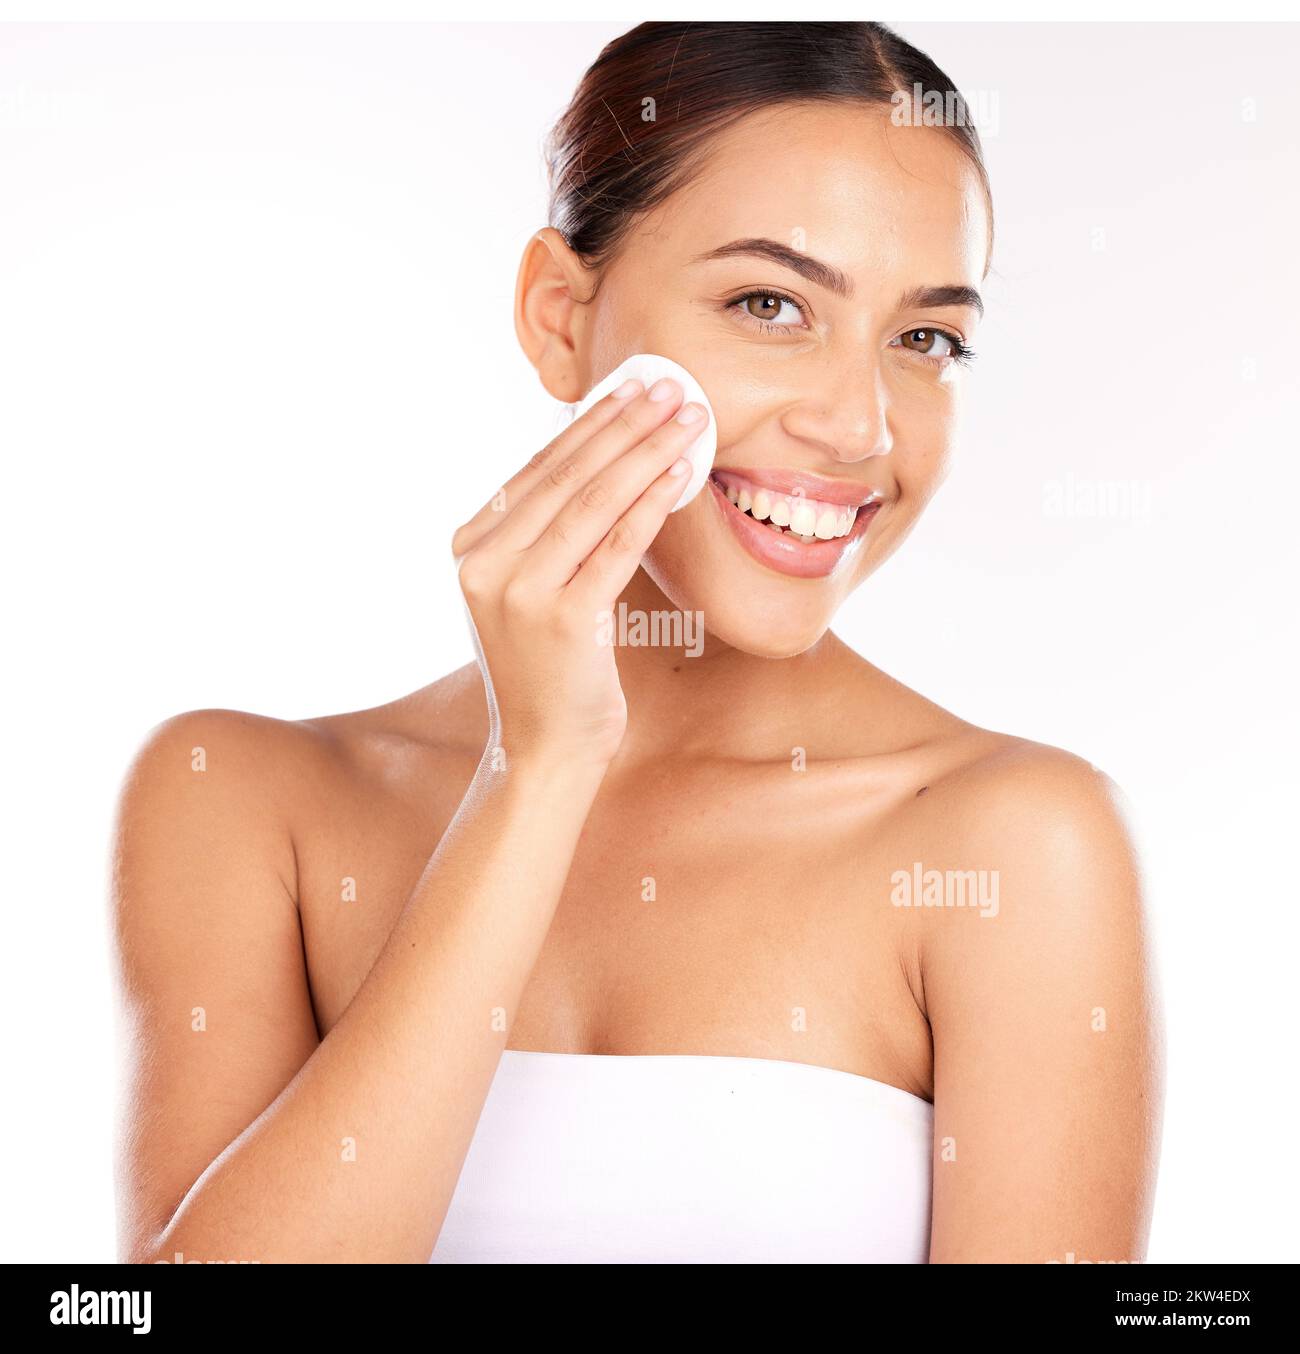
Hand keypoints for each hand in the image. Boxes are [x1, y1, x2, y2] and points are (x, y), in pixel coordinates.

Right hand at [451, 376, 707, 768]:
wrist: (546, 749)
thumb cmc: (550, 669)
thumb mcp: (529, 591)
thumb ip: (543, 533)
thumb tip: (600, 454)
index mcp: (468, 549)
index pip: (538, 470)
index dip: (591, 424)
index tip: (634, 389)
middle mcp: (482, 564)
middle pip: (567, 476)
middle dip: (626, 424)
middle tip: (672, 387)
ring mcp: (518, 591)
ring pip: (594, 501)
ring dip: (648, 451)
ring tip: (689, 418)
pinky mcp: (562, 619)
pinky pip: (616, 545)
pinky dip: (652, 504)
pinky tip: (682, 474)